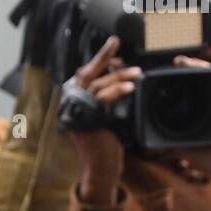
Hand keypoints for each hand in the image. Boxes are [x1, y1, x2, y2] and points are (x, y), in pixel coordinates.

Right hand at [68, 36, 136, 205]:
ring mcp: (77, 112)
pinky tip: (130, 87)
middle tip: (116, 42)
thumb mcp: (110, 117)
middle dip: (101, 56)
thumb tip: (124, 78)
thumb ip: (110, 100)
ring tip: (137, 72)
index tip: (115, 47)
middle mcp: (72, 104)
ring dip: (118, 76)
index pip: (87, 74)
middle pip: (86, 73)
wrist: (102, 168)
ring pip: (97, 84)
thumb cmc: (108, 145)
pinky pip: (102, 99)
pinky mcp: (87, 120)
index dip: (100, 60)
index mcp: (77, 102)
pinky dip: (116, 90)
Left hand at [172, 56, 210, 197]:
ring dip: (199, 68)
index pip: (199, 94)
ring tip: (181, 62)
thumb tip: (157, 143)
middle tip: (175, 62)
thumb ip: (179, 145)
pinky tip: (199, 70)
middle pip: (207, 82)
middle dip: (191, 70)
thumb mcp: (195, 153)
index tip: (169, 75)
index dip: (186, 82)